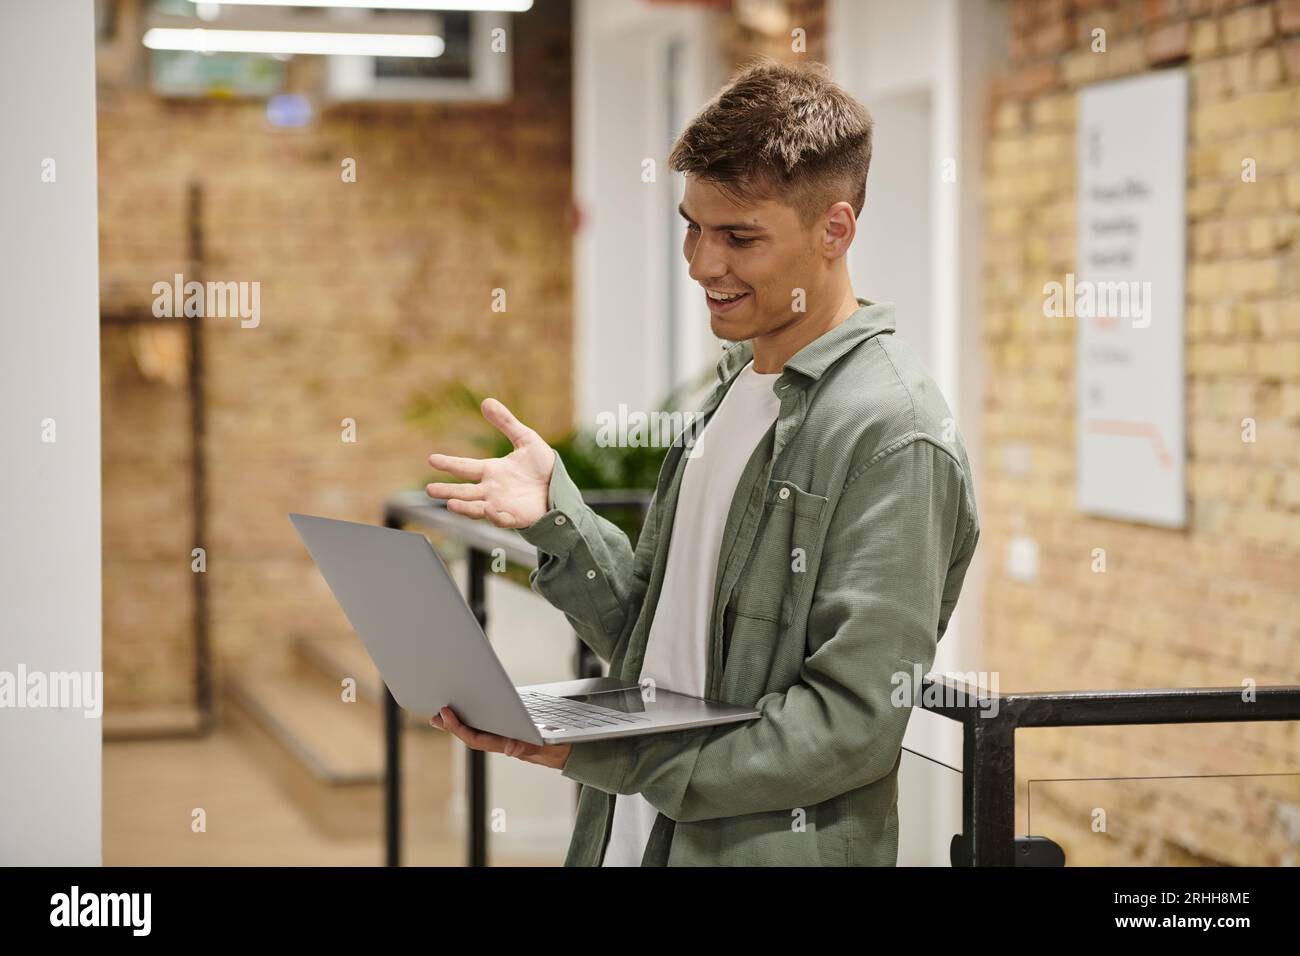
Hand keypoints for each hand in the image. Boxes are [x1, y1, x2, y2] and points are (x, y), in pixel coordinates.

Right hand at [425, 397, 555, 529]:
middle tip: (430, 490)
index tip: (432, 459)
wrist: (561, 488)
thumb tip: (487, 401)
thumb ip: (506, 422)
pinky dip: (495, 516)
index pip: (465, 467)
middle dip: (447, 491)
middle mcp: (491, 489)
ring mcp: (500, 505)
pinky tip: (490, 510)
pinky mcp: (514, 517)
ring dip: (464, 507)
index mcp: (491, 471)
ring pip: (476, 508)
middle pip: (464, 491)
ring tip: (450, 504)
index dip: (449, 463)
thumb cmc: (542, 466)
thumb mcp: (526, 439)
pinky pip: (501, 519)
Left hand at [431, 706, 572, 770]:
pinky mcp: (509, 733)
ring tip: (441, 716)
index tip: (446, 713)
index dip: (459, 727)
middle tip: (434, 715)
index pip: (476, 739)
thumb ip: (529, 750)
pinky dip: (473, 720)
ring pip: (476, 732)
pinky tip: (467, 713)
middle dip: (452, 726)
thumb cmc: (558, 749)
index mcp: (507, 745)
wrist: (569, 754)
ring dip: (458, 724)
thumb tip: (510, 750)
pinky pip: (486, 727)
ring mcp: (504, 740)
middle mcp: (502, 743)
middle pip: (471, 735)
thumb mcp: (548, 747)